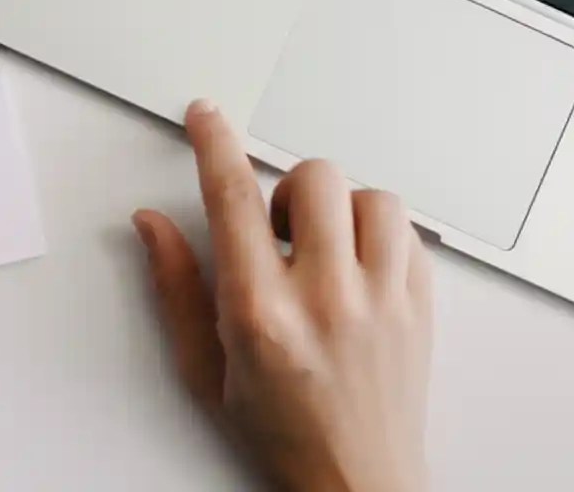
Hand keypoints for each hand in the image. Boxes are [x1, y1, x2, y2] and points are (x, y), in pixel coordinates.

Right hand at [134, 100, 431, 491]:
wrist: (355, 482)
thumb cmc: (281, 433)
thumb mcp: (204, 368)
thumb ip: (176, 288)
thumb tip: (153, 226)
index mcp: (262, 313)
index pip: (233, 198)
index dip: (214, 143)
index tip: (207, 117)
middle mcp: (327, 299)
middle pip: (314, 179)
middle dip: (288, 190)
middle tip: (280, 232)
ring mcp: (382, 301)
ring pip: (372, 197)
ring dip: (342, 209)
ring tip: (326, 250)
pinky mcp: (420, 307)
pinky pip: (408, 232)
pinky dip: (380, 235)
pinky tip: (359, 267)